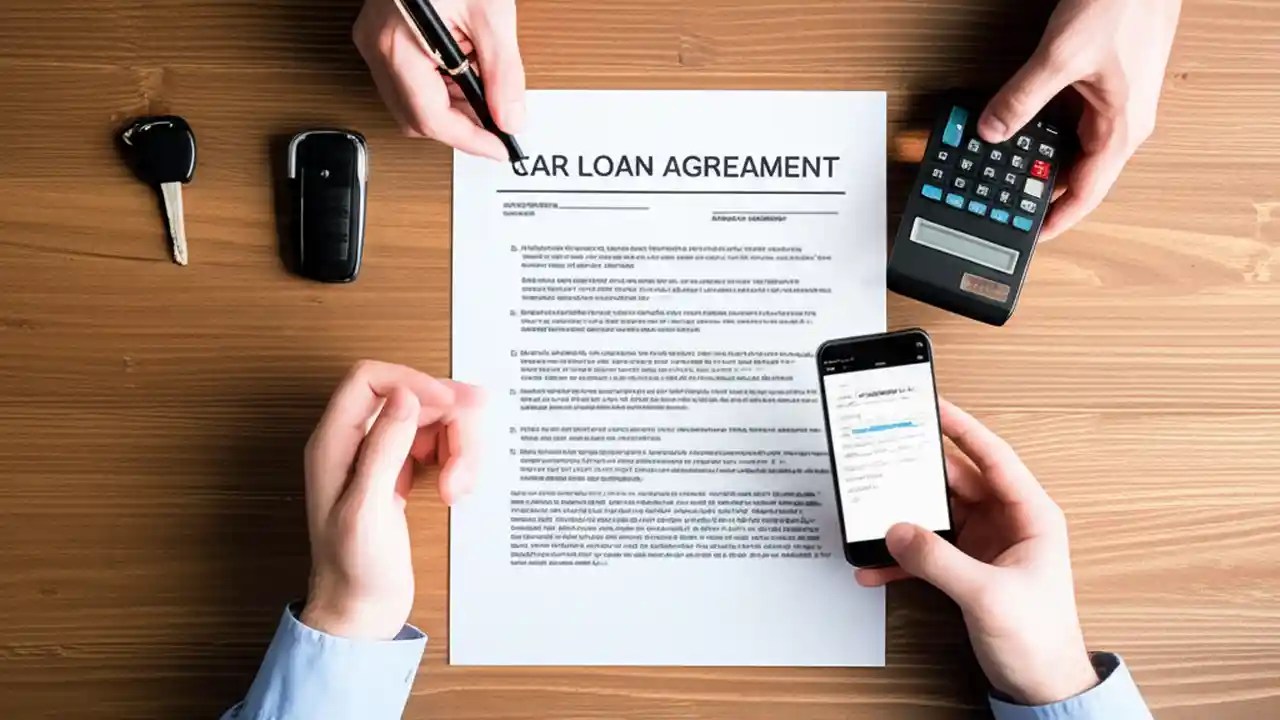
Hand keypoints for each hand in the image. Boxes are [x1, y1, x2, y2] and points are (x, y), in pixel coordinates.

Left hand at [300, 360, 480, 639]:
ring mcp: (381, 455)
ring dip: (458, 448)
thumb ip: (383, 448)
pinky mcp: (401, 471)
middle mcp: (355, 442)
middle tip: (465, 463)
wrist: (360, 611)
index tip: (449, 404)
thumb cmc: (353, 570)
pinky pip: (438, 444)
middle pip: (413, 398)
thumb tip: (402, 395)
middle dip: (449, 424)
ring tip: (459, 487)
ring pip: (432, 420)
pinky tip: (455, 489)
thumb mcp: (367, 509)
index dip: (414, 382)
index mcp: (334, 443)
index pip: (370, 379)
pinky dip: (456, 461)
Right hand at [353, 0, 525, 159]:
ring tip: (484, 87)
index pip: (432, 118)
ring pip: (411, 104)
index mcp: (399, 44)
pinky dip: (439, 87)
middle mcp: (377, 48)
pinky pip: (407, 81)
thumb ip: (504, 74)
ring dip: (450, 107)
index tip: (499, 148)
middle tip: (497, 123)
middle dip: (459, 126)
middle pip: (417, 118)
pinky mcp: (380, 36)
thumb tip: (511, 117)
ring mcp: (374, 43)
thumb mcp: (492, 15)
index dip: (470, 140)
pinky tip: (464, 72)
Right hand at [856, 400, 1096, 705]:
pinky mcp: (966, 569)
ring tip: (869, 512)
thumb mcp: (988, 595)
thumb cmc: (1040, 638)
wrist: (1041, 685)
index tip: (932, 405)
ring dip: (903, 520)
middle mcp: (1007, 523)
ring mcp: (985, 545)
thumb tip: (898, 530)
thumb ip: (939, 560)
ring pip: (936, 515)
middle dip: (916, 474)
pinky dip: (900, 558)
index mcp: (1030, 515)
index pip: (993, 456)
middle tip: (882, 454)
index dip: (962, 427)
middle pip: (955, 483)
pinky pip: (927, 550)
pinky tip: (874, 565)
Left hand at [978, 0, 1181, 238]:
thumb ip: (1022, 98)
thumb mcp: (1062, 57)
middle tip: (1000, 201)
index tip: (1027, 237)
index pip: (1085, 195)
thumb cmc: (1125, 5)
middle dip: (1038, 187)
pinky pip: (1070, 121)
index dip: (1055, 221)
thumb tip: (992, 131)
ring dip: (1038, 156)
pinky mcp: (1103, 85)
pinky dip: (1043, 128)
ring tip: (1001, 167)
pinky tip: (1019, 126)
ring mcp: (1114, 105)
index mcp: (1122, 131)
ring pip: (1071, 147)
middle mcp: (1121, 124)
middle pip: (1075, 174)